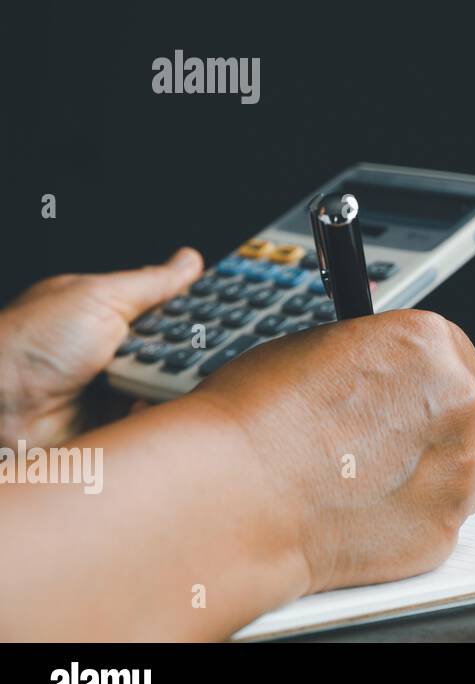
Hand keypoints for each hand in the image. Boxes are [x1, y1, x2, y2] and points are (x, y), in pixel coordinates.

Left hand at [0, 248, 203, 446]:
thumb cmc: (31, 343)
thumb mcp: (101, 297)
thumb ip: (151, 282)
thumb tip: (188, 260)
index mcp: (109, 311)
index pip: (170, 306)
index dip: (200, 308)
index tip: (234, 310)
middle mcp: (113, 348)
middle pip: (177, 346)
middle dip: (193, 347)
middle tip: (202, 347)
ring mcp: (114, 387)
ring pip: (170, 383)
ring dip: (175, 381)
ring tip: (173, 375)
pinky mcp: (114, 424)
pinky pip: (154, 418)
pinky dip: (160, 413)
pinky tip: (156, 403)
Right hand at [193, 309, 474, 593]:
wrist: (233, 499)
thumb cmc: (255, 423)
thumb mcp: (317, 349)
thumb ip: (375, 360)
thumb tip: (384, 372)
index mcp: (428, 344)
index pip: (460, 353)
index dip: (428, 379)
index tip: (411, 396)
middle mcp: (459, 401)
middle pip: (473, 412)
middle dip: (438, 427)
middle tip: (387, 446)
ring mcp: (459, 468)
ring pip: (468, 468)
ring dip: (435, 473)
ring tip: (371, 483)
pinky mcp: (446, 528)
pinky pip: (446, 518)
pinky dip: (417, 518)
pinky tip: (369, 514)